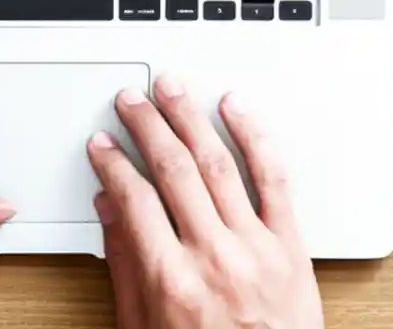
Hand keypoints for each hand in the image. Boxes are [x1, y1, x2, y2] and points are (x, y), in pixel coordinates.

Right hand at [88, 78, 322, 328]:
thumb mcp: (144, 328)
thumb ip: (125, 267)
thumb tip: (109, 210)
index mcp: (172, 280)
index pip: (134, 198)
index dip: (113, 162)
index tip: (101, 144)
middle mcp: (214, 257)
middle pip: (172, 169)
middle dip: (146, 125)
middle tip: (130, 99)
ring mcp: (256, 248)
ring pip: (218, 163)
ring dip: (190, 118)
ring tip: (171, 88)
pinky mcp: (291, 246)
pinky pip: (275, 178)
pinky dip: (255, 137)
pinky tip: (236, 109)